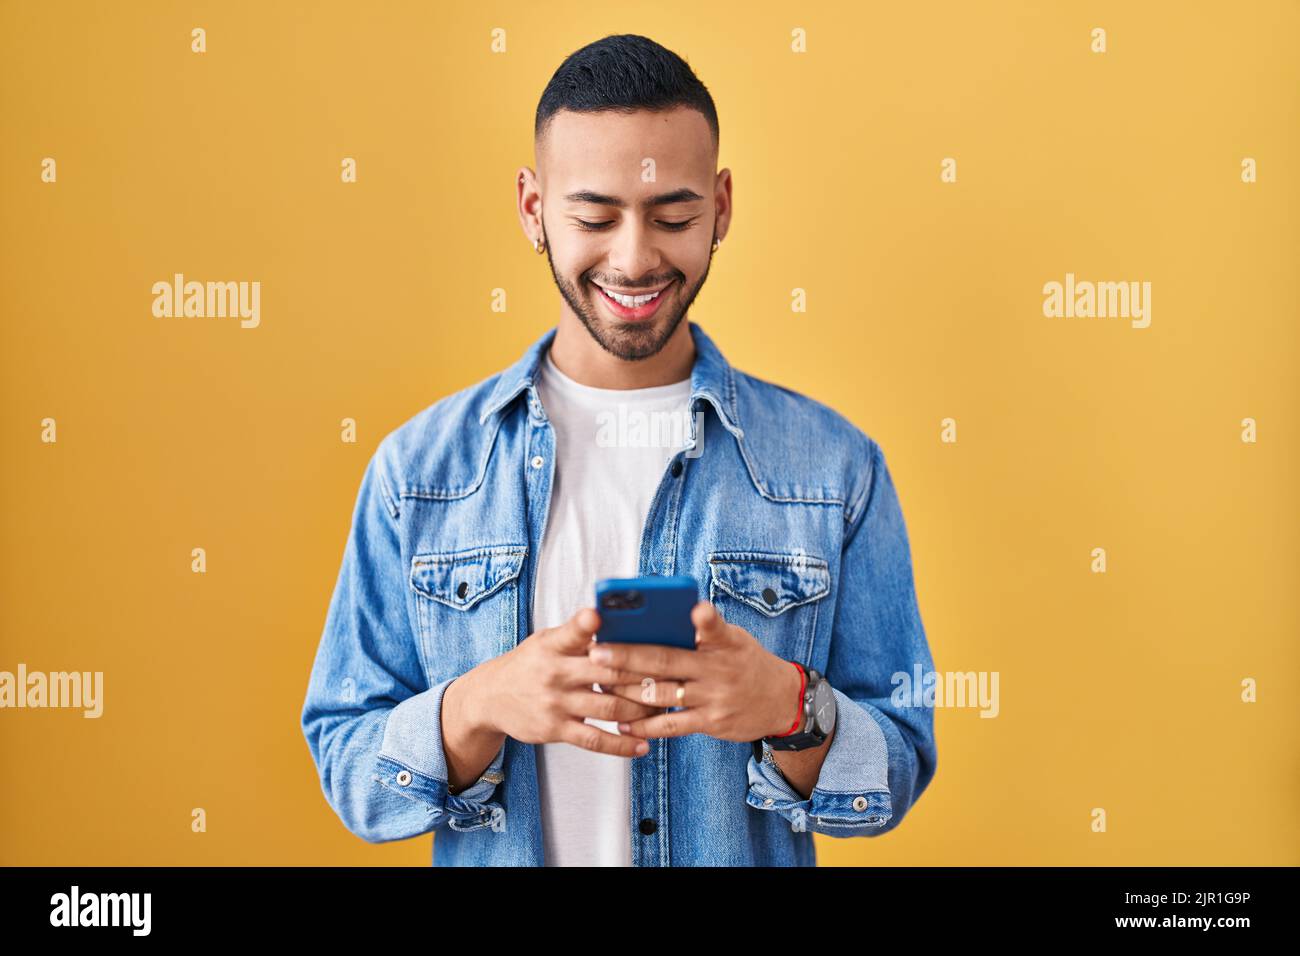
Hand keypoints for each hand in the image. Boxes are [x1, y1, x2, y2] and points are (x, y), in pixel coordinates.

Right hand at [473, 606, 664, 757]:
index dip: (585, 623)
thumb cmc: (531, 663)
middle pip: (606, 671)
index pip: (573, 632)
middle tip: (674, 673)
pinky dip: (621, 745)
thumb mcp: (546, 640)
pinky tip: (642, 746)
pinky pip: (594, 740)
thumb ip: (578, 634)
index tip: (598, 615)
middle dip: (643, 673)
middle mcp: (555, 672)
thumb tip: (616, 618)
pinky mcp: (556, 729)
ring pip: (608, 706)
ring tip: (666, 708)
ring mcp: (556, 703)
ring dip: (641, 709)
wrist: (490, 697)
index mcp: (553, 644)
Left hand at [588, 602, 802, 743]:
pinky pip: (671, 725)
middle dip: (628, 657)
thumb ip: (704, 631)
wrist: (782, 701)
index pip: (714, 626)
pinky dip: (645, 725)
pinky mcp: (711, 722)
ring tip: (599, 685)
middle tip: (597, 653)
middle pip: (666, 661)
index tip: (695, 609)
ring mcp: (713, 698)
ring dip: (626, 691)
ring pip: (661, 694)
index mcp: (725, 642)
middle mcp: (719, 669)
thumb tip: (665, 616)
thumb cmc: (747, 662)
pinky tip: (622, 723)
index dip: (705, 618)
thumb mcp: (735, 639)